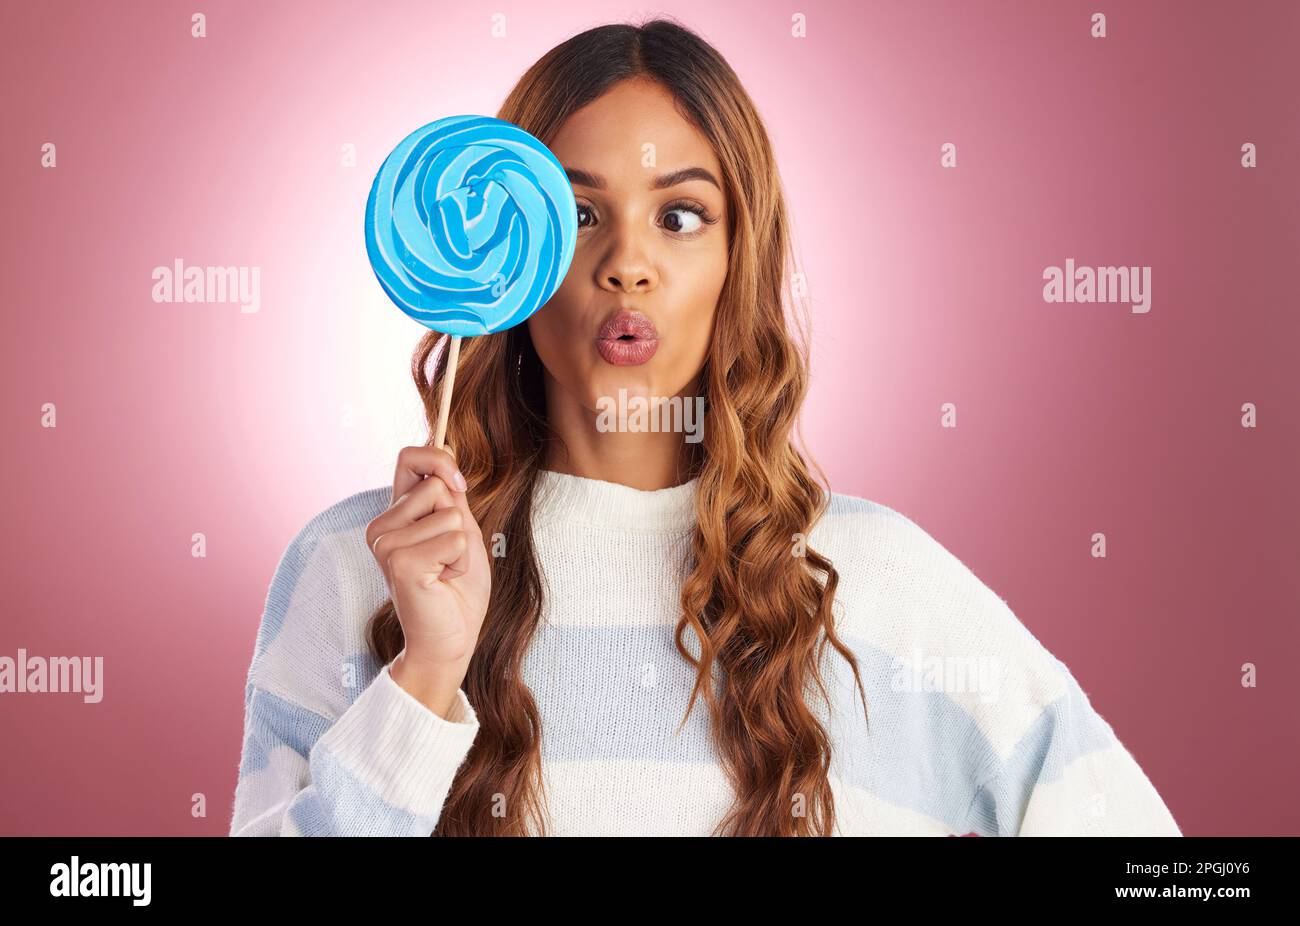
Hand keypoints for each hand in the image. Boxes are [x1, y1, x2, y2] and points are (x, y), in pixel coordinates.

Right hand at [365, 445, 491, 674]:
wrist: (449, 639)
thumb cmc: (456, 590)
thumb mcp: (460, 531)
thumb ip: (450, 496)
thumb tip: (448, 453)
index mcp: (394, 515)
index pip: (409, 458)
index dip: (438, 459)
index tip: (459, 484)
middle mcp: (382, 527)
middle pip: (437, 485)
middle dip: (457, 520)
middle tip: (447, 556)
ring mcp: (386, 544)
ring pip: (449, 514)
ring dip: (462, 546)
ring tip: (445, 571)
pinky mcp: (400, 562)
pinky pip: (454, 540)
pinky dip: (461, 562)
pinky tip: (443, 582)